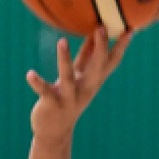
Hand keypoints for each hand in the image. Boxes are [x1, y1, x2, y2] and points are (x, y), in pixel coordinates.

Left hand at [26, 26, 131, 143]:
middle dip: (100, 47)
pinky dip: (38, 83)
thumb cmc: (67, 98)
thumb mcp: (79, 77)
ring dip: (65, 59)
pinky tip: (30, 74)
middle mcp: (85, 89)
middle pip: (96, 67)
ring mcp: (69, 97)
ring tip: (61, 41)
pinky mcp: (52, 104)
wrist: (55, 132)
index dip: (120, 46)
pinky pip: (45, 92)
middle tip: (102, 27)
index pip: (111, 62)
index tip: (129, 28)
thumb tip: (94, 34)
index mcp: (93, 81)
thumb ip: (87, 57)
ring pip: (68, 77)